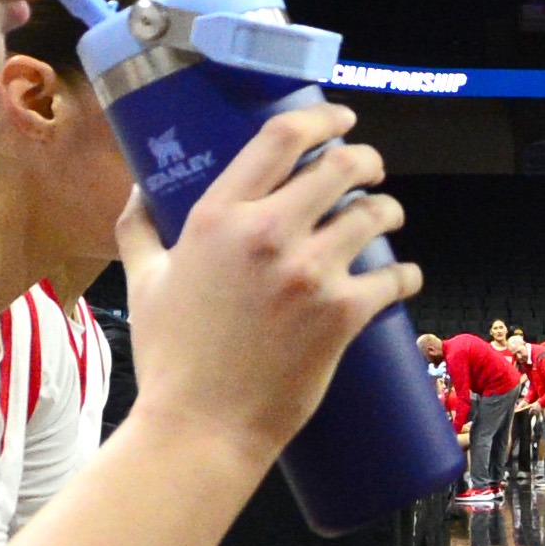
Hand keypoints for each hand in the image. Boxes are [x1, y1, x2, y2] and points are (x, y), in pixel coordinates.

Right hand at [116, 104, 417, 465]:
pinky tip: (404, 278)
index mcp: (219, 215)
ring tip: (386, 219)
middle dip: (365, 160)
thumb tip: (138, 193)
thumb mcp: (143, 281)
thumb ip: (140, 229)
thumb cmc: (169, 357)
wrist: (200, 427)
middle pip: (340, 166)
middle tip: (371, 170)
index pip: (281, 138)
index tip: (340, 119)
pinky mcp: (342, 315)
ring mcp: (310, 273)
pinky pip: (394, 278)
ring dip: (389, 210)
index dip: (321, 117)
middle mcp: (267, 234)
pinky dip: (406, 275)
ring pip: (375, 215)